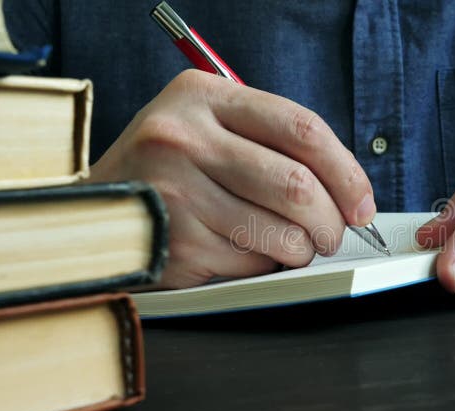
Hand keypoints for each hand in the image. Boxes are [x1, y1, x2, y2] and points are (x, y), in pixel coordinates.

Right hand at [90, 70, 376, 287]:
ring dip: (303, 250)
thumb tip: (348, 191)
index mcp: (203, 97)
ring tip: (296, 247)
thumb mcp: (208, 126)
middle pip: (297, 186)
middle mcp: (184, 140)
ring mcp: (175, 194)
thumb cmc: (168, 168)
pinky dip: (266, 267)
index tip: (361, 202)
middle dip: (331, 221)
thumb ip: (271, 142)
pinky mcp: (174, 245)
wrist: (93, 210)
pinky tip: (251, 256)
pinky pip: (251, 266)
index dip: (347, 172)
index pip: (302, 129)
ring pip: (280, 234)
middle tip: (333, 234)